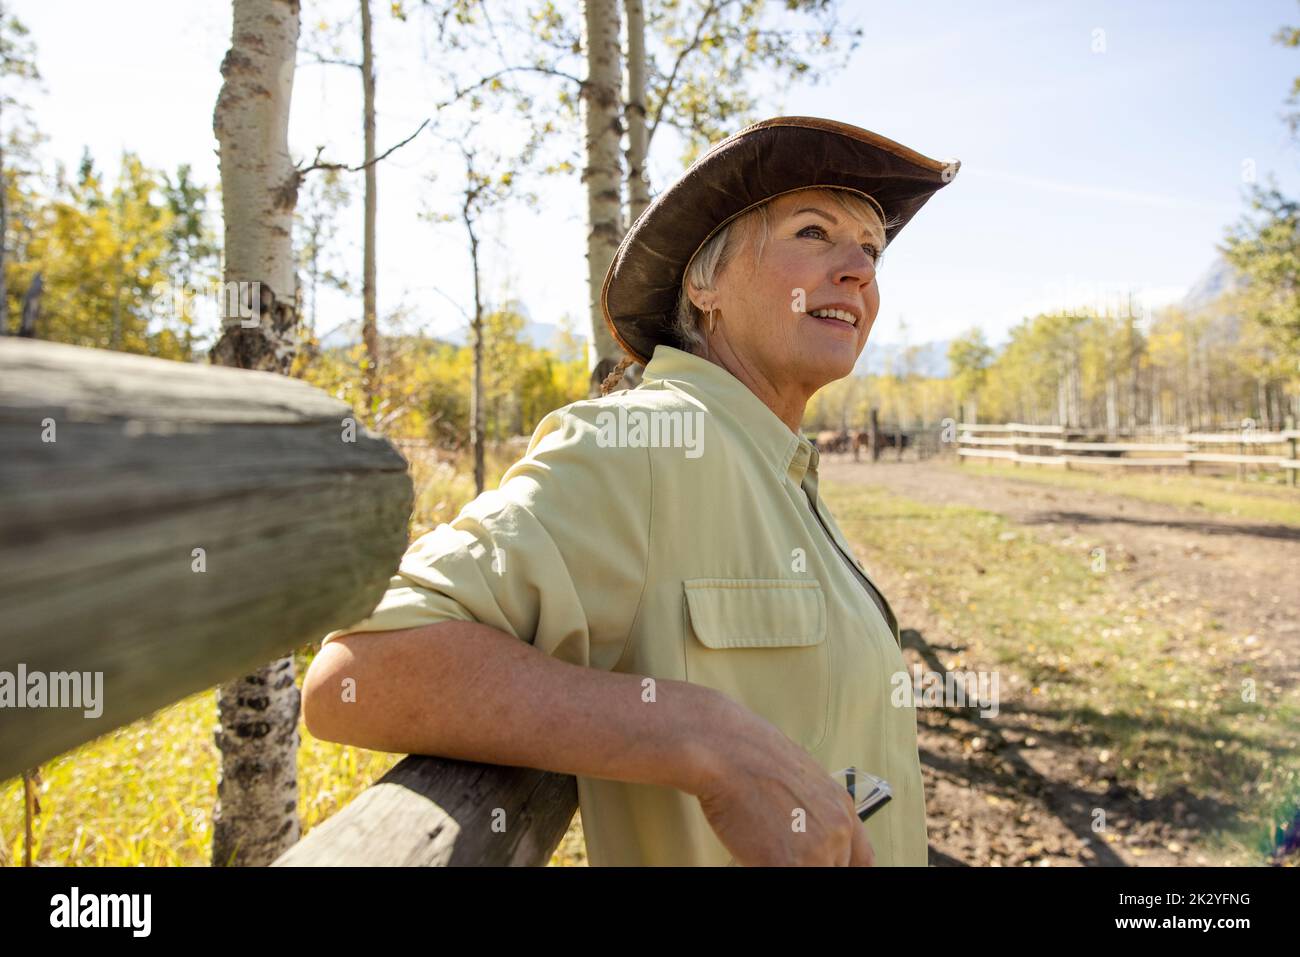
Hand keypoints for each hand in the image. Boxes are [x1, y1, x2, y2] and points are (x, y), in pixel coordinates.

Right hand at [689, 694, 874, 865]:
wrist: (726, 752)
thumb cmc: (753, 756)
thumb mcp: (801, 778)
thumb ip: (815, 811)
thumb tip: (806, 832)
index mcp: (843, 809)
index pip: (861, 860)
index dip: (841, 866)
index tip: (825, 864)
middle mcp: (837, 831)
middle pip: (835, 869)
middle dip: (810, 864)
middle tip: (784, 854)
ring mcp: (814, 851)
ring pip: (810, 872)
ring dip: (788, 865)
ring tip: (762, 850)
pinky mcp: (785, 865)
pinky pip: (781, 876)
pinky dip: (764, 867)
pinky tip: (751, 855)